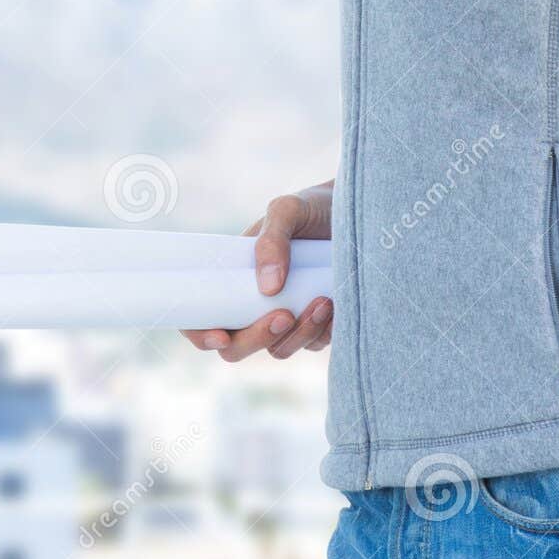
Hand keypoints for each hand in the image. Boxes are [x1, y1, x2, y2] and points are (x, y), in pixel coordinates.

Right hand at [182, 181, 333, 361]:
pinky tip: (335, 304)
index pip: (200, 318)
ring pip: (279, 350)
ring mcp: (284, 318)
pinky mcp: (315, 326)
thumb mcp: (288, 210)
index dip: (200, 335)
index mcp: (231, 279)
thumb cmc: (313, 207)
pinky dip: (323, 332)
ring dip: (298, 335)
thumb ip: (271, 241)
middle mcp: (252, 304)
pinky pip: (313, 345)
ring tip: (322, 301)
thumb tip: (268, 289)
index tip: (220, 337)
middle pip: (236, 347)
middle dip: (255, 339)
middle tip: (283, 316)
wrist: (358, 214)